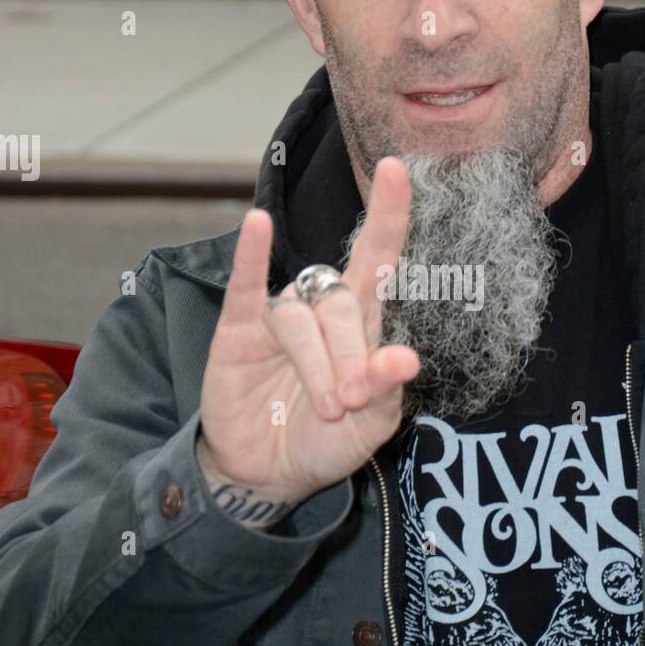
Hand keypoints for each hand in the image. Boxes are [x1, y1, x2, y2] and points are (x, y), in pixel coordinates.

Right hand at [198, 156, 419, 507]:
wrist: (268, 476)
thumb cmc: (327, 442)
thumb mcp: (371, 426)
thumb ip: (388, 390)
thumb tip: (406, 358)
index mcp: (363, 324)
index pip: (378, 258)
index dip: (388, 215)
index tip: (397, 170)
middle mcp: (322, 309)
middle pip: (344, 303)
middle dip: (352, 354)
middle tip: (352, 399)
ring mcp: (279, 316)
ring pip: (302, 317)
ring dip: (317, 362)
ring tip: (327, 407)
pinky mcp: (238, 329)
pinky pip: (245, 284)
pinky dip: (251, 255)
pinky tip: (255, 226)